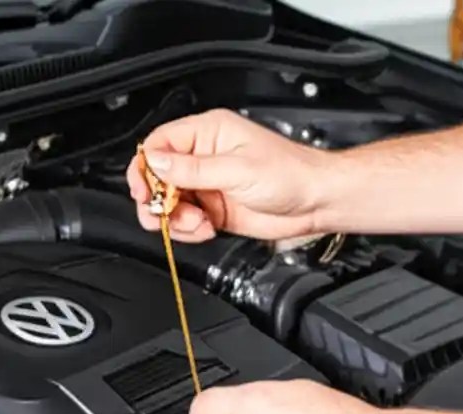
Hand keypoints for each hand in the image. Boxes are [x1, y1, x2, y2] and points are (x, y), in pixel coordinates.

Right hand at [126, 109, 333, 242]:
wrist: (316, 202)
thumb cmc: (291, 173)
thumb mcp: (238, 169)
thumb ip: (193, 169)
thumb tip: (156, 163)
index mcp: (208, 133)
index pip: (160, 144)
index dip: (146, 167)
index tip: (146, 189)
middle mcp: (203, 157)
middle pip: (158, 176)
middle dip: (158, 198)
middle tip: (164, 212)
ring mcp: (207, 184)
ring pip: (168, 202)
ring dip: (174, 218)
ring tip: (194, 223)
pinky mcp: (212, 209)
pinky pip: (184, 220)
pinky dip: (187, 230)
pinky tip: (204, 229)